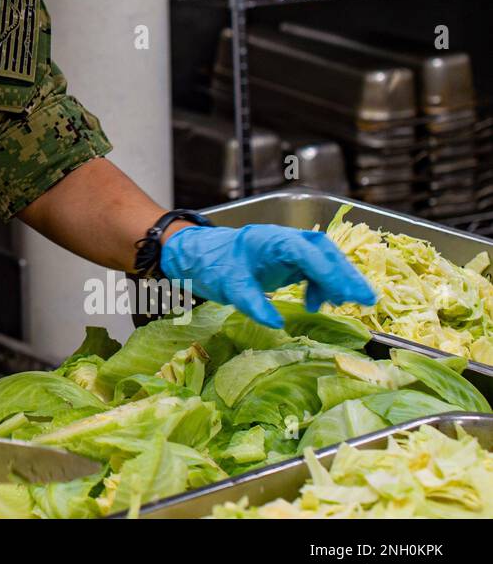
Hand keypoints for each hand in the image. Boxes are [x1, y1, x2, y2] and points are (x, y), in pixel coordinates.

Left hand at [160, 224, 376, 327]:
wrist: (198, 255)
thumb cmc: (212, 265)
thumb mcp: (228, 286)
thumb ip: (252, 303)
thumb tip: (276, 324)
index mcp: (269, 240)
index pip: (306, 252)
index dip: (330, 272)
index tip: (348, 293)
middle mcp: (282, 239)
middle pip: (323, 251)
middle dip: (345, 274)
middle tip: (365, 299)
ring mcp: (286, 247)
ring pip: (322, 258)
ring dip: (338, 279)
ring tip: (346, 303)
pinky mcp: (287, 258)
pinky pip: (314, 267)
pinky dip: (322, 284)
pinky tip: (317, 303)